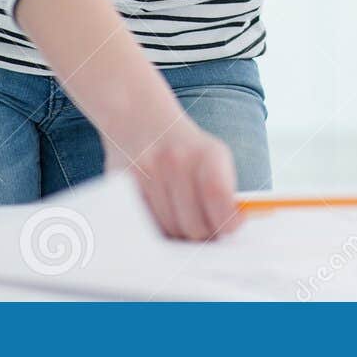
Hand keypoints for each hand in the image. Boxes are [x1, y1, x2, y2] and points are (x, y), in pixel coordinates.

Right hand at [103, 113, 241, 240]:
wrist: (140, 119)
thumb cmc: (185, 148)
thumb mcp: (213, 157)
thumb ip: (224, 193)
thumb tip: (231, 229)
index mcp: (207, 154)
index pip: (220, 198)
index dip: (227, 222)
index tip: (230, 229)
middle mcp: (176, 160)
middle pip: (195, 225)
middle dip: (204, 236)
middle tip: (207, 234)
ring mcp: (148, 173)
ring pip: (170, 231)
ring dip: (179, 236)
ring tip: (183, 221)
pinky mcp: (125, 186)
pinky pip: (145, 225)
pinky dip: (156, 230)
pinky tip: (162, 217)